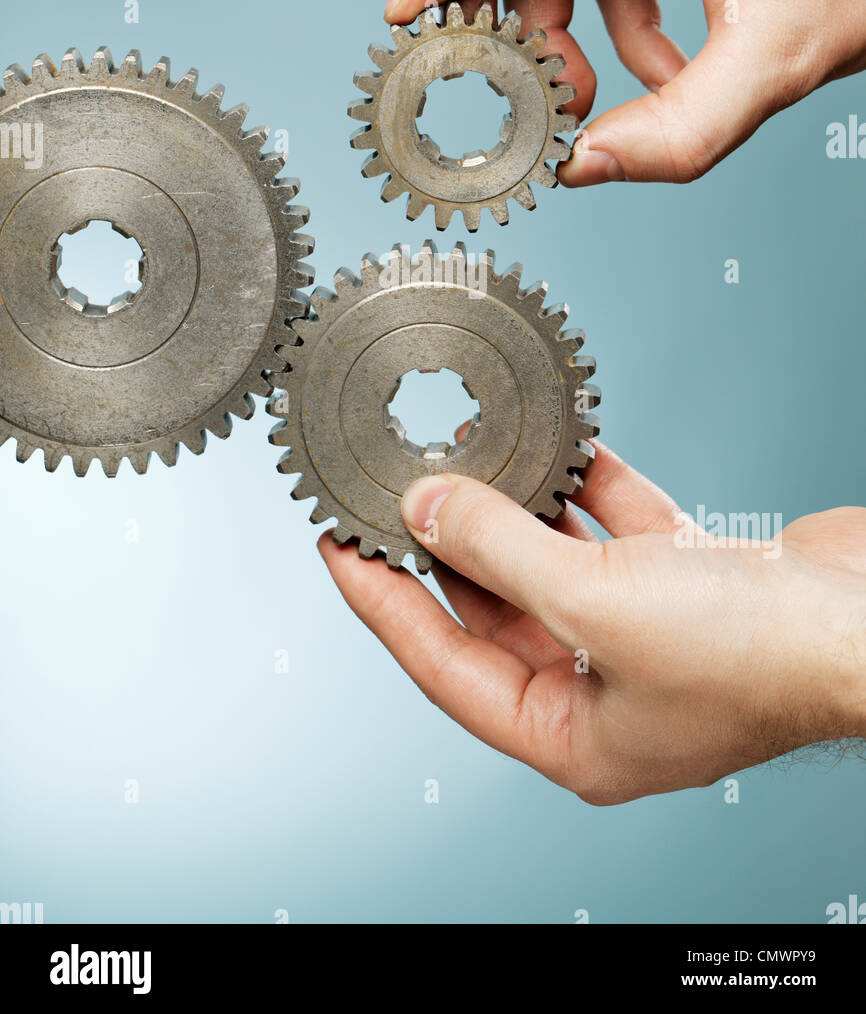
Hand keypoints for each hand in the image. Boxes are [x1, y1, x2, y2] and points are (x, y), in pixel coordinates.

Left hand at [320, 445, 865, 801]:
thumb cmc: (758, 656)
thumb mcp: (598, 603)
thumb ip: (502, 551)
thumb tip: (428, 505)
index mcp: (570, 734)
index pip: (442, 663)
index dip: (381, 601)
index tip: (336, 546)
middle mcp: (603, 688)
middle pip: (494, 610)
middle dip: (445, 547)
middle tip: (391, 490)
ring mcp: (648, 635)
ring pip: (555, 564)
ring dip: (516, 510)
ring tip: (465, 457)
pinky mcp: (689, 582)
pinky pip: (617, 530)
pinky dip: (589, 489)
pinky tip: (560, 445)